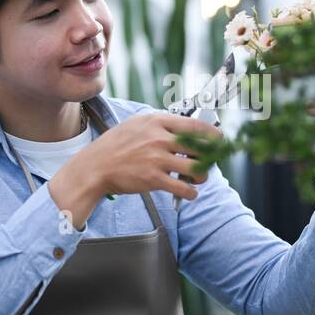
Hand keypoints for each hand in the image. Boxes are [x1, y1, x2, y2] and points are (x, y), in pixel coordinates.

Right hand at [48, 112, 221, 228]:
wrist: (95, 166)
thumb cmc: (114, 146)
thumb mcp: (136, 124)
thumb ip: (158, 125)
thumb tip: (181, 128)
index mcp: (156, 122)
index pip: (194, 125)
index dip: (212, 133)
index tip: (219, 138)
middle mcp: (159, 138)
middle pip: (199, 147)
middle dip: (209, 157)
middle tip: (209, 161)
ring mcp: (157, 158)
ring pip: (195, 168)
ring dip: (202, 176)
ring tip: (198, 179)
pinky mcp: (153, 178)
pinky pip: (182, 187)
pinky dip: (191, 192)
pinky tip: (189, 193)